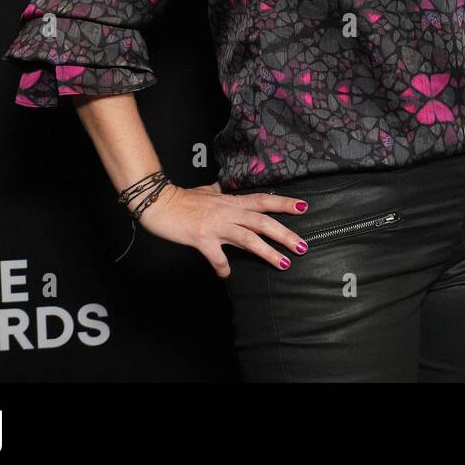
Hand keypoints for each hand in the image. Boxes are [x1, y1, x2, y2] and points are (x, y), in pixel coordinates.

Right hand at [137, 181, 310, 278]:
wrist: (160, 203)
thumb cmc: (183, 198)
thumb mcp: (207, 191)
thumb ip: (219, 192)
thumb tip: (221, 189)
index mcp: (232, 201)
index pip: (264, 200)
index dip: (284, 203)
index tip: (304, 207)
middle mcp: (228, 212)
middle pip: (263, 222)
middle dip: (285, 234)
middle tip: (303, 245)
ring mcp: (216, 226)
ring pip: (248, 238)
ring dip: (268, 252)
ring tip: (284, 263)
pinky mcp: (202, 239)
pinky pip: (217, 257)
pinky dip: (224, 267)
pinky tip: (228, 276)